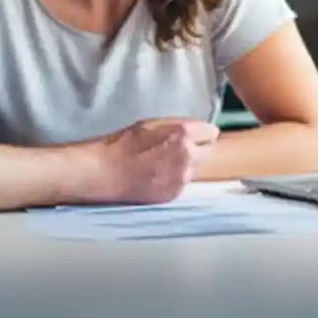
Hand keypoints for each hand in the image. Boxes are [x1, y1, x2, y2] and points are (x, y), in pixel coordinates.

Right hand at [77, 118, 219, 204]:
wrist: (105, 172)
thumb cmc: (123, 143)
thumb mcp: (151, 123)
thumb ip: (178, 126)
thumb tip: (197, 129)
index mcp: (183, 133)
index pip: (211, 132)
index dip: (202, 132)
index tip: (194, 135)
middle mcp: (188, 155)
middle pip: (208, 151)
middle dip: (198, 148)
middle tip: (178, 149)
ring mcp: (183, 177)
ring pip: (197, 168)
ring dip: (189, 164)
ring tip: (166, 163)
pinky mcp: (175, 193)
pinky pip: (186, 183)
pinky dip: (178, 179)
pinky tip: (160, 176)